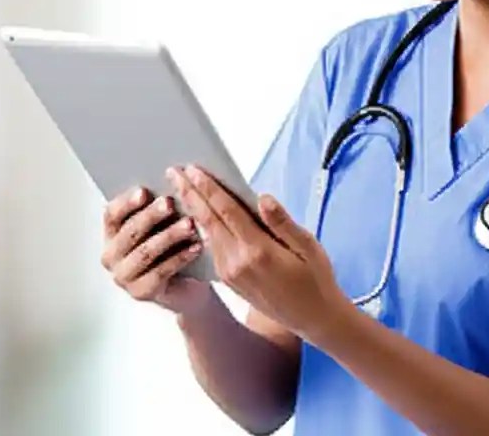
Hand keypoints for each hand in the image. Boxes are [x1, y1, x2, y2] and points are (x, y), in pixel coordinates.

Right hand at [101, 186, 213, 315]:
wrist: (186, 288)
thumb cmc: (172, 249)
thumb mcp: (163, 225)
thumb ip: (160, 208)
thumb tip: (173, 183)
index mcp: (112, 233)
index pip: (111, 214)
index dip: (126, 202)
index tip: (144, 191)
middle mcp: (112, 255)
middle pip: (129, 232)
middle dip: (150, 215)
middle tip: (170, 203)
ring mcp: (124, 276)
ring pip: (145, 252)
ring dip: (169, 236)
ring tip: (189, 224)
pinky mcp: (141, 292)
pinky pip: (160, 272)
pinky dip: (180, 257)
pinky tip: (195, 247)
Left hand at [168, 164, 352, 343]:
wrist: (312, 318)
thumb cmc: (316, 279)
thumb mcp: (308, 246)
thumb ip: (282, 222)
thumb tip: (262, 197)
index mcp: (258, 251)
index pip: (226, 211)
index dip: (208, 188)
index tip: (193, 169)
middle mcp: (237, 263)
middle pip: (207, 220)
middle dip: (189, 194)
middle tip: (173, 172)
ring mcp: (230, 273)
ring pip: (206, 234)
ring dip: (192, 210)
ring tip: (181, 188)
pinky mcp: (229, 280)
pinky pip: (212, 247)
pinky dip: (202, 228)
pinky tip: (197, 215)